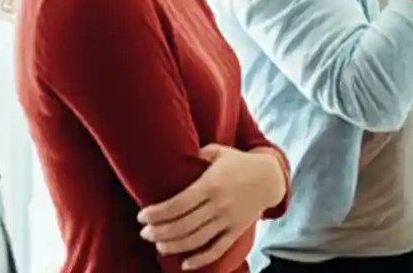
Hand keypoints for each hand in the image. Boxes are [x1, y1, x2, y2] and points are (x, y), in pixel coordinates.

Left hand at [138, 144, 286, 270]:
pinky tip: (185, 263)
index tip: (141, 216)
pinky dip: (200, 260)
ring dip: (173, 246)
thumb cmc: (239, 162)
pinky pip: (217, 249)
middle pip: (182, 225)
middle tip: (144, 232)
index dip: (156, 213)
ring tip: (158, 244)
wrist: (270, 177)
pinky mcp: (236, 231)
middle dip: (158, 232)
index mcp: (211, 184)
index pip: (177, 204)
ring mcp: (228, 219)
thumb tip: (175, 155)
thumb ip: (198, 155)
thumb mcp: (219, 152)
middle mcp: (218, 204)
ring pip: (196, 240)